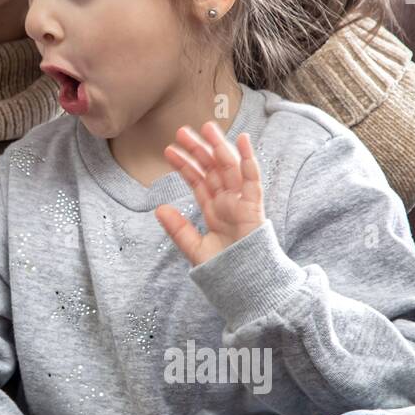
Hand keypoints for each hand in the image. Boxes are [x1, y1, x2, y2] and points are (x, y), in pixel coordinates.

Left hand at [155, 121, 264, 266]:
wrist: (246, 286)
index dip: (185, 165)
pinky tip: (242, 140)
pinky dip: (248, 159)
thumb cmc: (225, 269)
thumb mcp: (194, 248)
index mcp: (214, 210)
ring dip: (218, 147)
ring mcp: (241, 202)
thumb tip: (159, 209)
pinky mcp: (254, 206)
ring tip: (206, 128)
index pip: (198, 181)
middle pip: (212, 169)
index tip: (169, 150)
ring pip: (229, 168)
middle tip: (182, 131)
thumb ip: (178, 229)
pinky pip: (252, 179)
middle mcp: (227, 202)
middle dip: (199, 149)